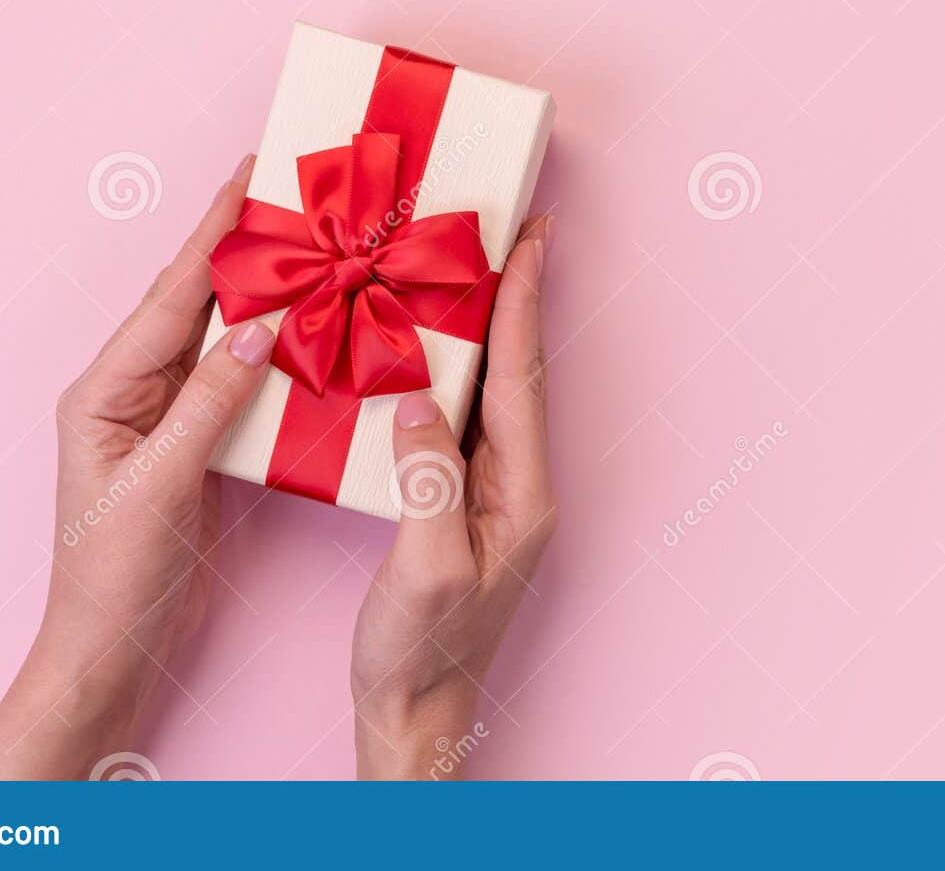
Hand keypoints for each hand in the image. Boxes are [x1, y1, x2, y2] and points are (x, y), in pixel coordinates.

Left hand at [0, 155, 275, 778]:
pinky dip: (270, 356)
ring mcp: (161, 420)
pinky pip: (233, 385)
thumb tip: (257, 331)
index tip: (250, 179)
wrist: (108, 648)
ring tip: (311, 253)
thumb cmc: (114, 575)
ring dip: (263, 300)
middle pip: (193, 306)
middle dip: (241, 252)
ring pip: (217, 341)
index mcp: (105, 391)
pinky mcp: (191, 448)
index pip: (170, 298)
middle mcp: (130, 393)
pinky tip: (305, 337)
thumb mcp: (158, 486)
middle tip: (292, 203)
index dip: (212, 236)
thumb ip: (206, 406)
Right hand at [350, 215, 557, 778]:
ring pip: (487, 392)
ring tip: (464, 269)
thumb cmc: (424, 652)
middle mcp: (516, 486)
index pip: (522, 379)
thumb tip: (415, 398)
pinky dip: (444, 373)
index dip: (523, 304)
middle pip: (515, 373)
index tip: (530, 238)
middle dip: (511, 299)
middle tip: (506, 230)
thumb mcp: (427, 567)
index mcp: (522, 494)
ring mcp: (488, 494)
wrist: (415, 714)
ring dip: (479, 329)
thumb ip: (426, 480)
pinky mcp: (455, 503)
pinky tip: (421, 350)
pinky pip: (454, 419)